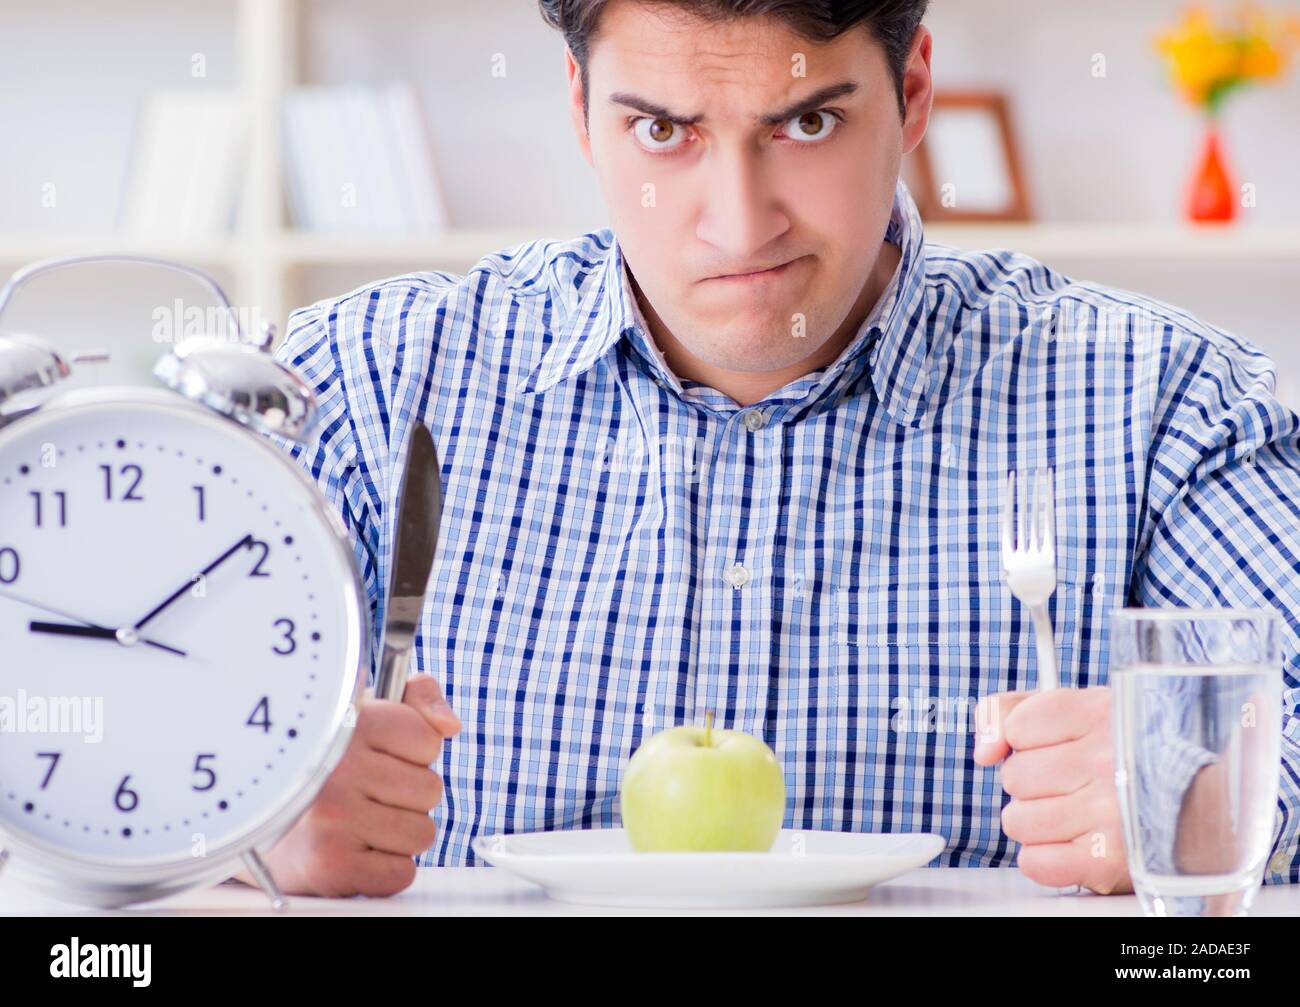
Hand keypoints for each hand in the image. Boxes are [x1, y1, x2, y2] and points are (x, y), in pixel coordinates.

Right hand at [231, 673, 460, 897]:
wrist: (259, 825)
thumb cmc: (327, 766)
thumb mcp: (368, 713)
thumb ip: (419, 696)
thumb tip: (450, 725)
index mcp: (348, 724)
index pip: (428, 740)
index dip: (414, 754)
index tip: (382, 758)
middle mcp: (338, 768)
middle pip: (430, 789)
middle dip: (408, 796)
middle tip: (368, 795)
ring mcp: (333, 817)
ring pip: (422, 833)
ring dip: (398, 834)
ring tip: (361, 823)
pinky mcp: (331, 865)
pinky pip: (401, 873)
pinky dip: (385, 871)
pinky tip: (355, 851)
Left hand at [973, 686, 1131, 893]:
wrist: (1210, 808)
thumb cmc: (1131, 755)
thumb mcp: (1078, 708)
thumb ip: (1010, 711)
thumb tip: (983, 751)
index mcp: (1101, 712)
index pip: (1017, 728)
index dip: (1028, 742)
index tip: (1058, 747)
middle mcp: (1107, 760)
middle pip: (1014, 777)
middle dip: (1034, 784)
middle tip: (1073, 785)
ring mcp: (1109, 813)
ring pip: (1018, 820)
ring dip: (1037, 822)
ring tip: (1074, 815)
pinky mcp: (1109, 861)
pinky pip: (1035, 862)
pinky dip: (1046, 859)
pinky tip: (1074, 845)